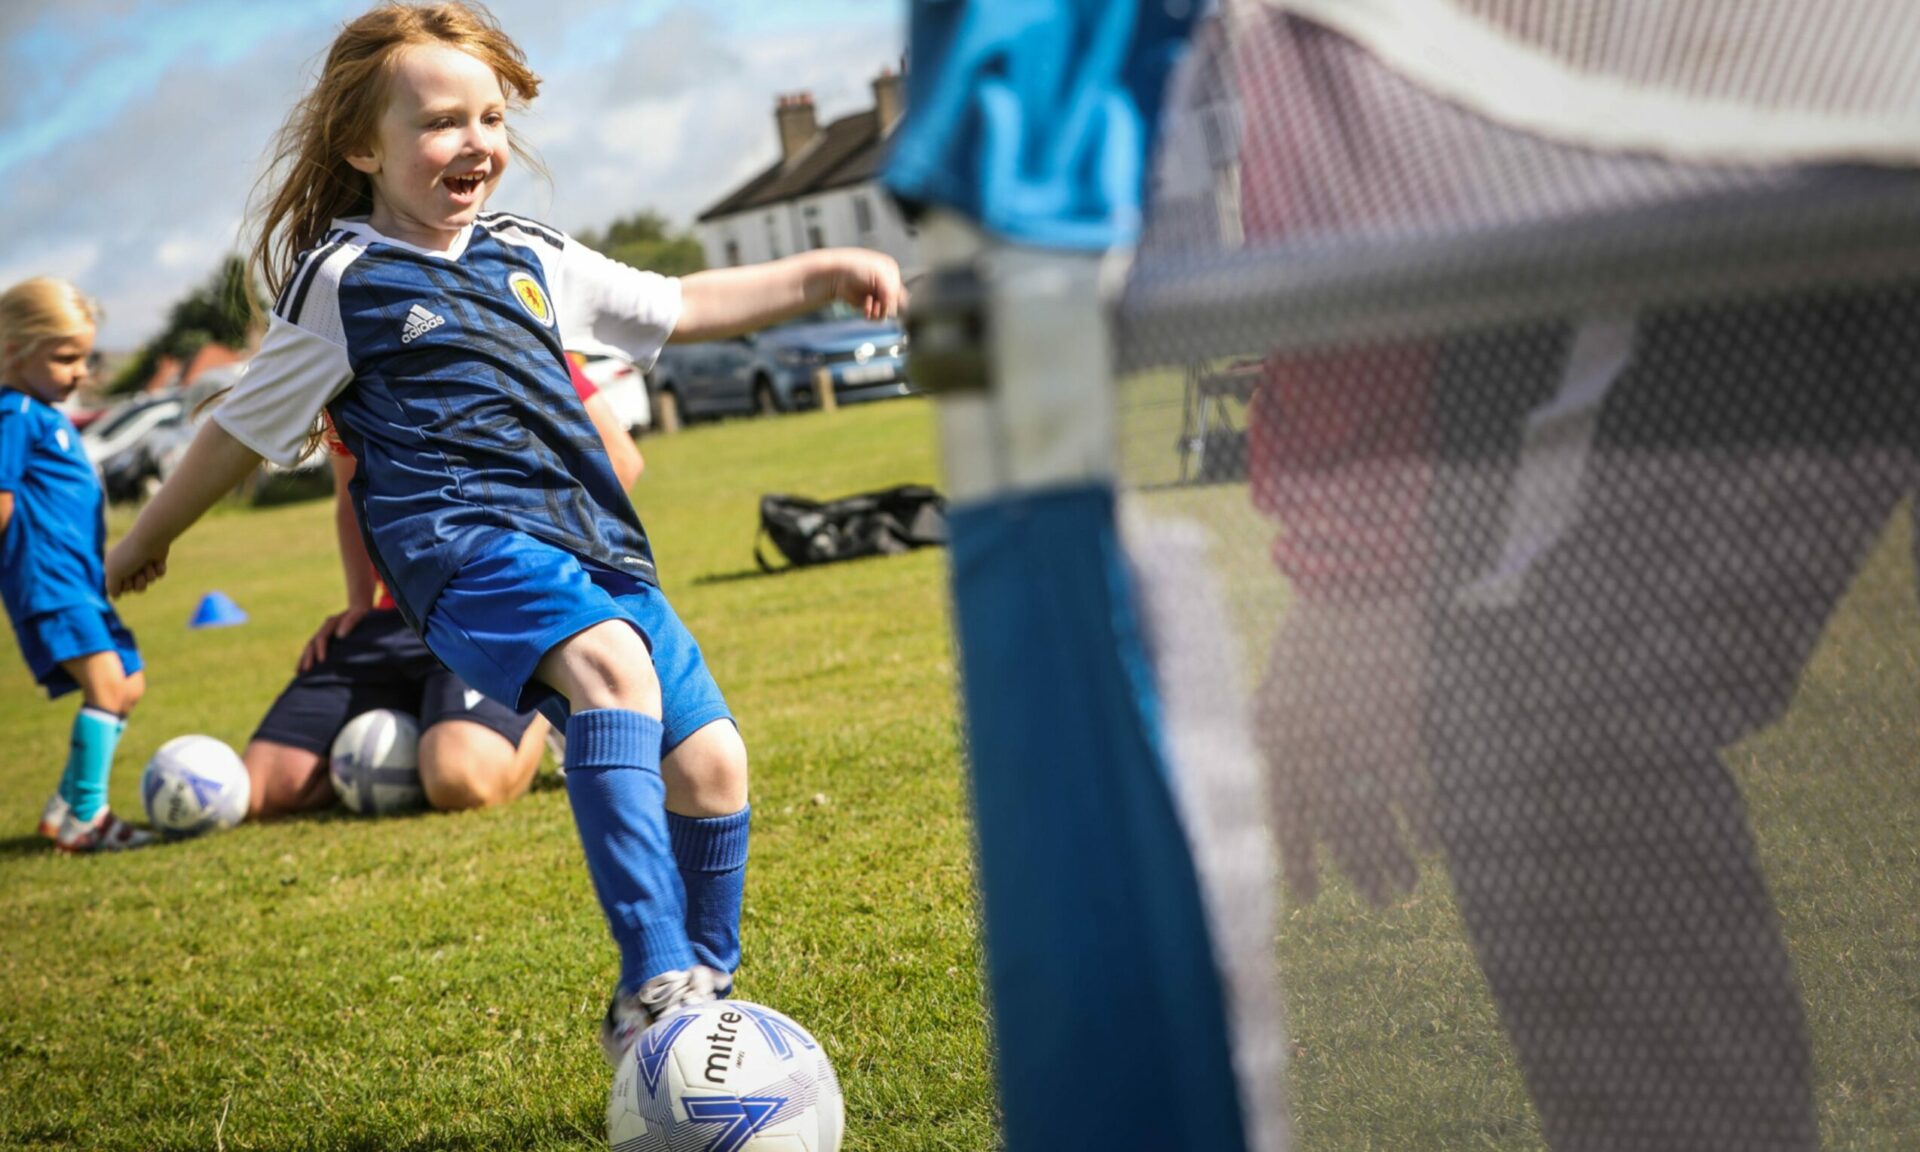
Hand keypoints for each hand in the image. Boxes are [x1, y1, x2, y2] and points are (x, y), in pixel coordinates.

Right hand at [106, 536, 168, 596]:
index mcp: (114, 567)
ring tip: (147, 564)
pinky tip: (156, 561)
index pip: (121, 589)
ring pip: (148, 582)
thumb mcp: (114, 573)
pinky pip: (159, 574)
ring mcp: (142, 563)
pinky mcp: (156, 561)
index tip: (125, 578)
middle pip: (136, 588)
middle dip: (139, 582)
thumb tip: (116, 596)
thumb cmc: (129, 555)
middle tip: (138, 571)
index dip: (125, 587)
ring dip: (149, 575)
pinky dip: (158, 569)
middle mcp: (127, 565)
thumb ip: (112, 587)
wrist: (151, 539)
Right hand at [299, 606, 370, 670]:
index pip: (322, 637)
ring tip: (298, 672)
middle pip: (312, 643)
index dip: (321, 649)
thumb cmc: (362, 614)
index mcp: (331, 622)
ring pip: (309, 647)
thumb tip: (340, 635)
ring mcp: (322, 633)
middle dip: (308, 657)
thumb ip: (350, 622)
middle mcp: (323, 628)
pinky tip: (301, 670)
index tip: (321, 661)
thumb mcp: (359, 614)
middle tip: (307, 670)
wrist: (359, 610)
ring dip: (303, 659)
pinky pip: (312, 650)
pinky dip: (306, 659)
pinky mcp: (324, 640)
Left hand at [827, 250, 906, 319]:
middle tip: (877, 302)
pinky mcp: (867, 305)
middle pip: (894, 304)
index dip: (894, 298)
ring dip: (879, 311)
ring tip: (869, 305)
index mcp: (891, 272)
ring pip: (886, 312)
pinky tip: (865, 308)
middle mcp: (885, 284)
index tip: (885, 298)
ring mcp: (876, 296)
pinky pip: (876, 317)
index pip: (901, 292)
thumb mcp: (880, 275)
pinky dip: (872, 315)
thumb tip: (893, 310)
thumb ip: (891, 292)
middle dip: (886, 306)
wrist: (835, 275)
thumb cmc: (857, 269)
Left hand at [1254, 596, 1437, 904]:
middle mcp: (1309, 746)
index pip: (1286, 814)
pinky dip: (1419, 820)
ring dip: (1390, 859)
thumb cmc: (1314, 633)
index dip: (1298, 860)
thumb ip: (1273, 730)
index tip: (1308, 899)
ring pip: (1373, 817)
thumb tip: (1271, 773)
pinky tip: (1429, 846)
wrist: (1352, 588)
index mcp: (1277, 737)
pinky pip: (1409, 788)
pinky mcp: (1393, 722)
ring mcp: (1351, 737)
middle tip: (1381, 902)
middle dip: (1358, 870)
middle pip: (1336, 826)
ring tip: (1405, 891)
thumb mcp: (1276, 684)